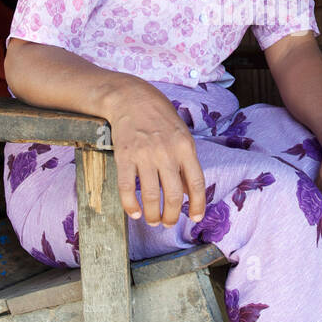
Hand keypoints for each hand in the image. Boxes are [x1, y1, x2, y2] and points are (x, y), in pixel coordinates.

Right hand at [103, 82, 205, 226]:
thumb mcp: (181, 135)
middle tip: (168, 223)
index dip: (197, 204)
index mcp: (185, 146)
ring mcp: (144, 155)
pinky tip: (135, 212)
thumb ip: (186, 162)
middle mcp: (166, 152)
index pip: (196, 182)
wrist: (130, 98)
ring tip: (153, 220)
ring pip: (150, 195)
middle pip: (173, 194)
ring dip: (153, 214)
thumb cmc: (159, 117)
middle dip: (171, 215)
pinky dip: (130, 205)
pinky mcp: (124, 156)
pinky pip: (126, 188)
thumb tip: (189, 192)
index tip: (194, 218)